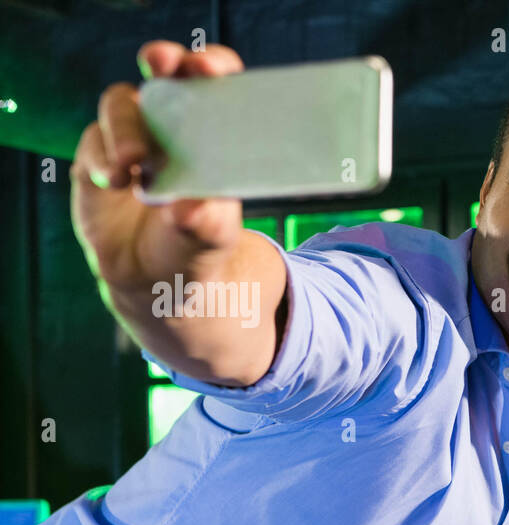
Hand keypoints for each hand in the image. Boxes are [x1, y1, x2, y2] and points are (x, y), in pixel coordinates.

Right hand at [70, 40, 246, 291]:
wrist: (154, 278)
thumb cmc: (195, 246)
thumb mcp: (212, 239)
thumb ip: (208, 222)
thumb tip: (191, 209)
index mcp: (211, 134)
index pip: (215, 85)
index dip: (213, 66)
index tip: (207, 68)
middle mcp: (171, 127)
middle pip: (164, 74)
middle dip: (163, 62)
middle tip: (161, 64)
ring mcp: (132, 137)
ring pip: (122, 105)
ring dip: (127, 128)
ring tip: (134, 166)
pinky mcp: (97, 156)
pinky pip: (93, 140)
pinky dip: (103, 159)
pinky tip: (117, 183)